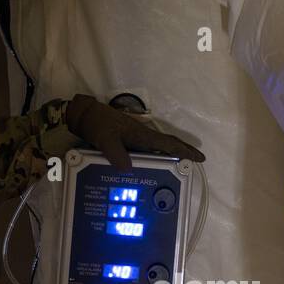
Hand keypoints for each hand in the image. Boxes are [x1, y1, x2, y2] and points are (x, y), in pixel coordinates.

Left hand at [65, 94, 205, 169]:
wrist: (84, 115)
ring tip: (182, 165)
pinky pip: (148, 149)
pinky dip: (157, 155)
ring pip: (159, 147)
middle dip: (183, 152)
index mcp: (140, 135)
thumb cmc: (96, 124)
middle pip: (167, 144)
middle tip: (196, 161)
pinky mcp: (128, 140)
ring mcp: (135, 137)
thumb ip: (115, 153)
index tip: (199, 157)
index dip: (184, 151)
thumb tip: (129, 168)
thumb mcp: (104, 139)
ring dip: (172, 154)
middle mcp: (141, 136)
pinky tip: (157, 164)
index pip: (167, 144)